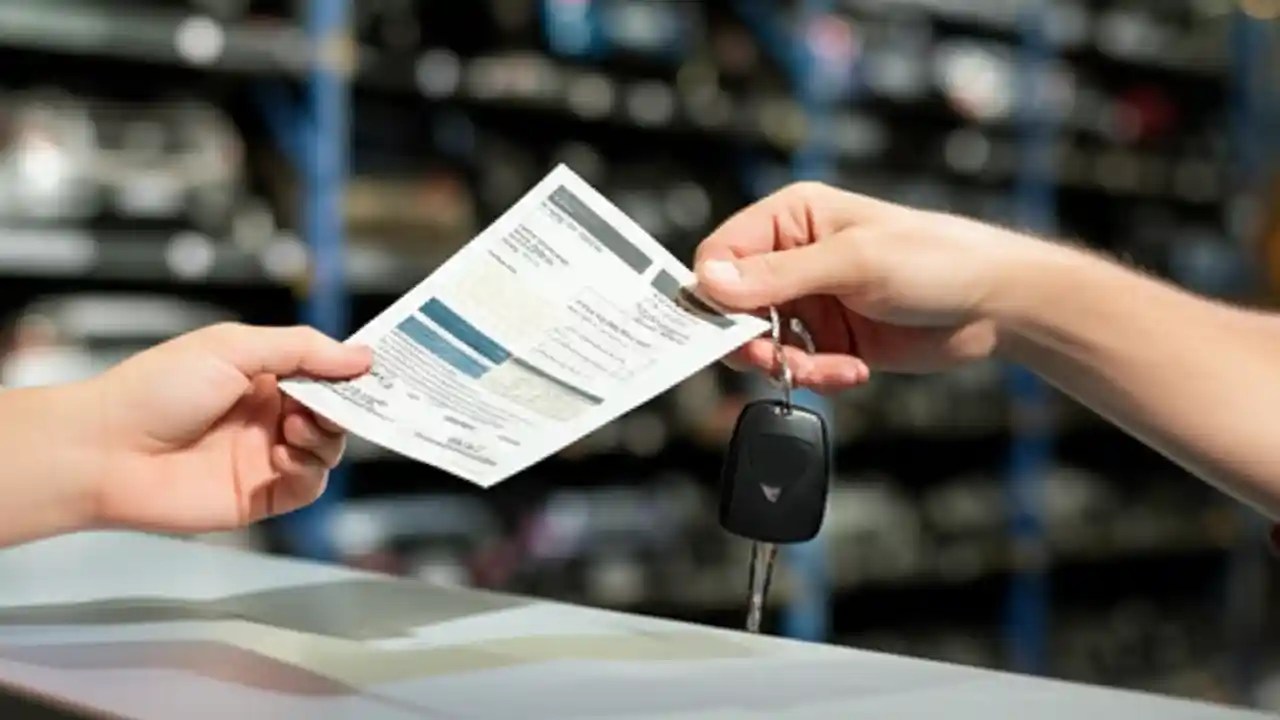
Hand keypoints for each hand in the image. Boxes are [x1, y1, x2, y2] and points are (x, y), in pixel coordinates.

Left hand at [82, 323, 370, 533]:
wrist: (105, 450)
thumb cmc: (153, 391)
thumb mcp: (233, 347)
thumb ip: (302, 349)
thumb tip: (360, 355)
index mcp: (264, 376)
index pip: (325, 373)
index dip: (350, 373)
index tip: (375, 370)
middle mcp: (268, 416)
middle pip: (335, 413)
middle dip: (344, 406)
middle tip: (336, 402)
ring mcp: (265, 456)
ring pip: (328, 450)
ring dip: (324, 436)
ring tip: (294, 427)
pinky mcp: (260, 496)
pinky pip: (309, 486)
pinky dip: (309, 470)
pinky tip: (283, 455)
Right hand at [694, 182, 1042, 390]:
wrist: (994, 305)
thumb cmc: (935, 259)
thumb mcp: (853, 262)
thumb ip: (779, 275)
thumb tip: (711, 282)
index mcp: (792, 218)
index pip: (722, 254)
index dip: (715, 294)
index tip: (731, 326)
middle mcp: (793, 258)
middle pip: (733, 307)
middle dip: (753, 340)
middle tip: (776, 360)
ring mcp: (811, 301)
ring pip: (762, 344)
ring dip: (791, 364)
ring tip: (833, 367)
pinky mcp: (830, 338)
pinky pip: (798, 366)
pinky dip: (819, 376)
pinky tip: (854, 369)